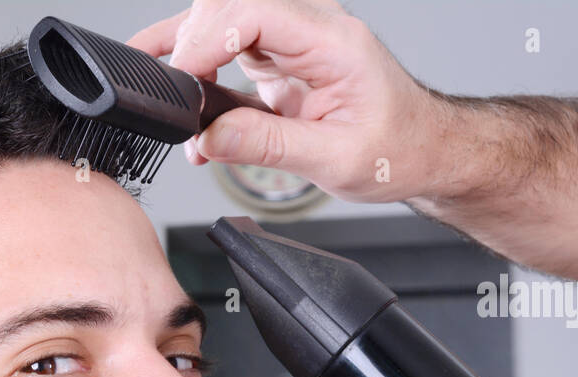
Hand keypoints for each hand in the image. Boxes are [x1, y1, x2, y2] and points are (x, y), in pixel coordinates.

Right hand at [127, 0, 448, 201]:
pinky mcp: (278, 55)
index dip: (207, 40)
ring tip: (156, 88)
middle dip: (190, 44)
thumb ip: (268, 145)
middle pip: (230, 4)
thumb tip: (209, 138)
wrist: (421, 148)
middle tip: (174, 99)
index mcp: (333, 41)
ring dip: (185, 49)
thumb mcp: (334, 160)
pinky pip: (225, 43)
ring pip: (221, 18)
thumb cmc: (396, 148)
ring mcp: (293, 37)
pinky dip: (196, 63)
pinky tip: (171, 81)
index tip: (182, 81)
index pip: (253, 11)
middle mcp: (312, 27)